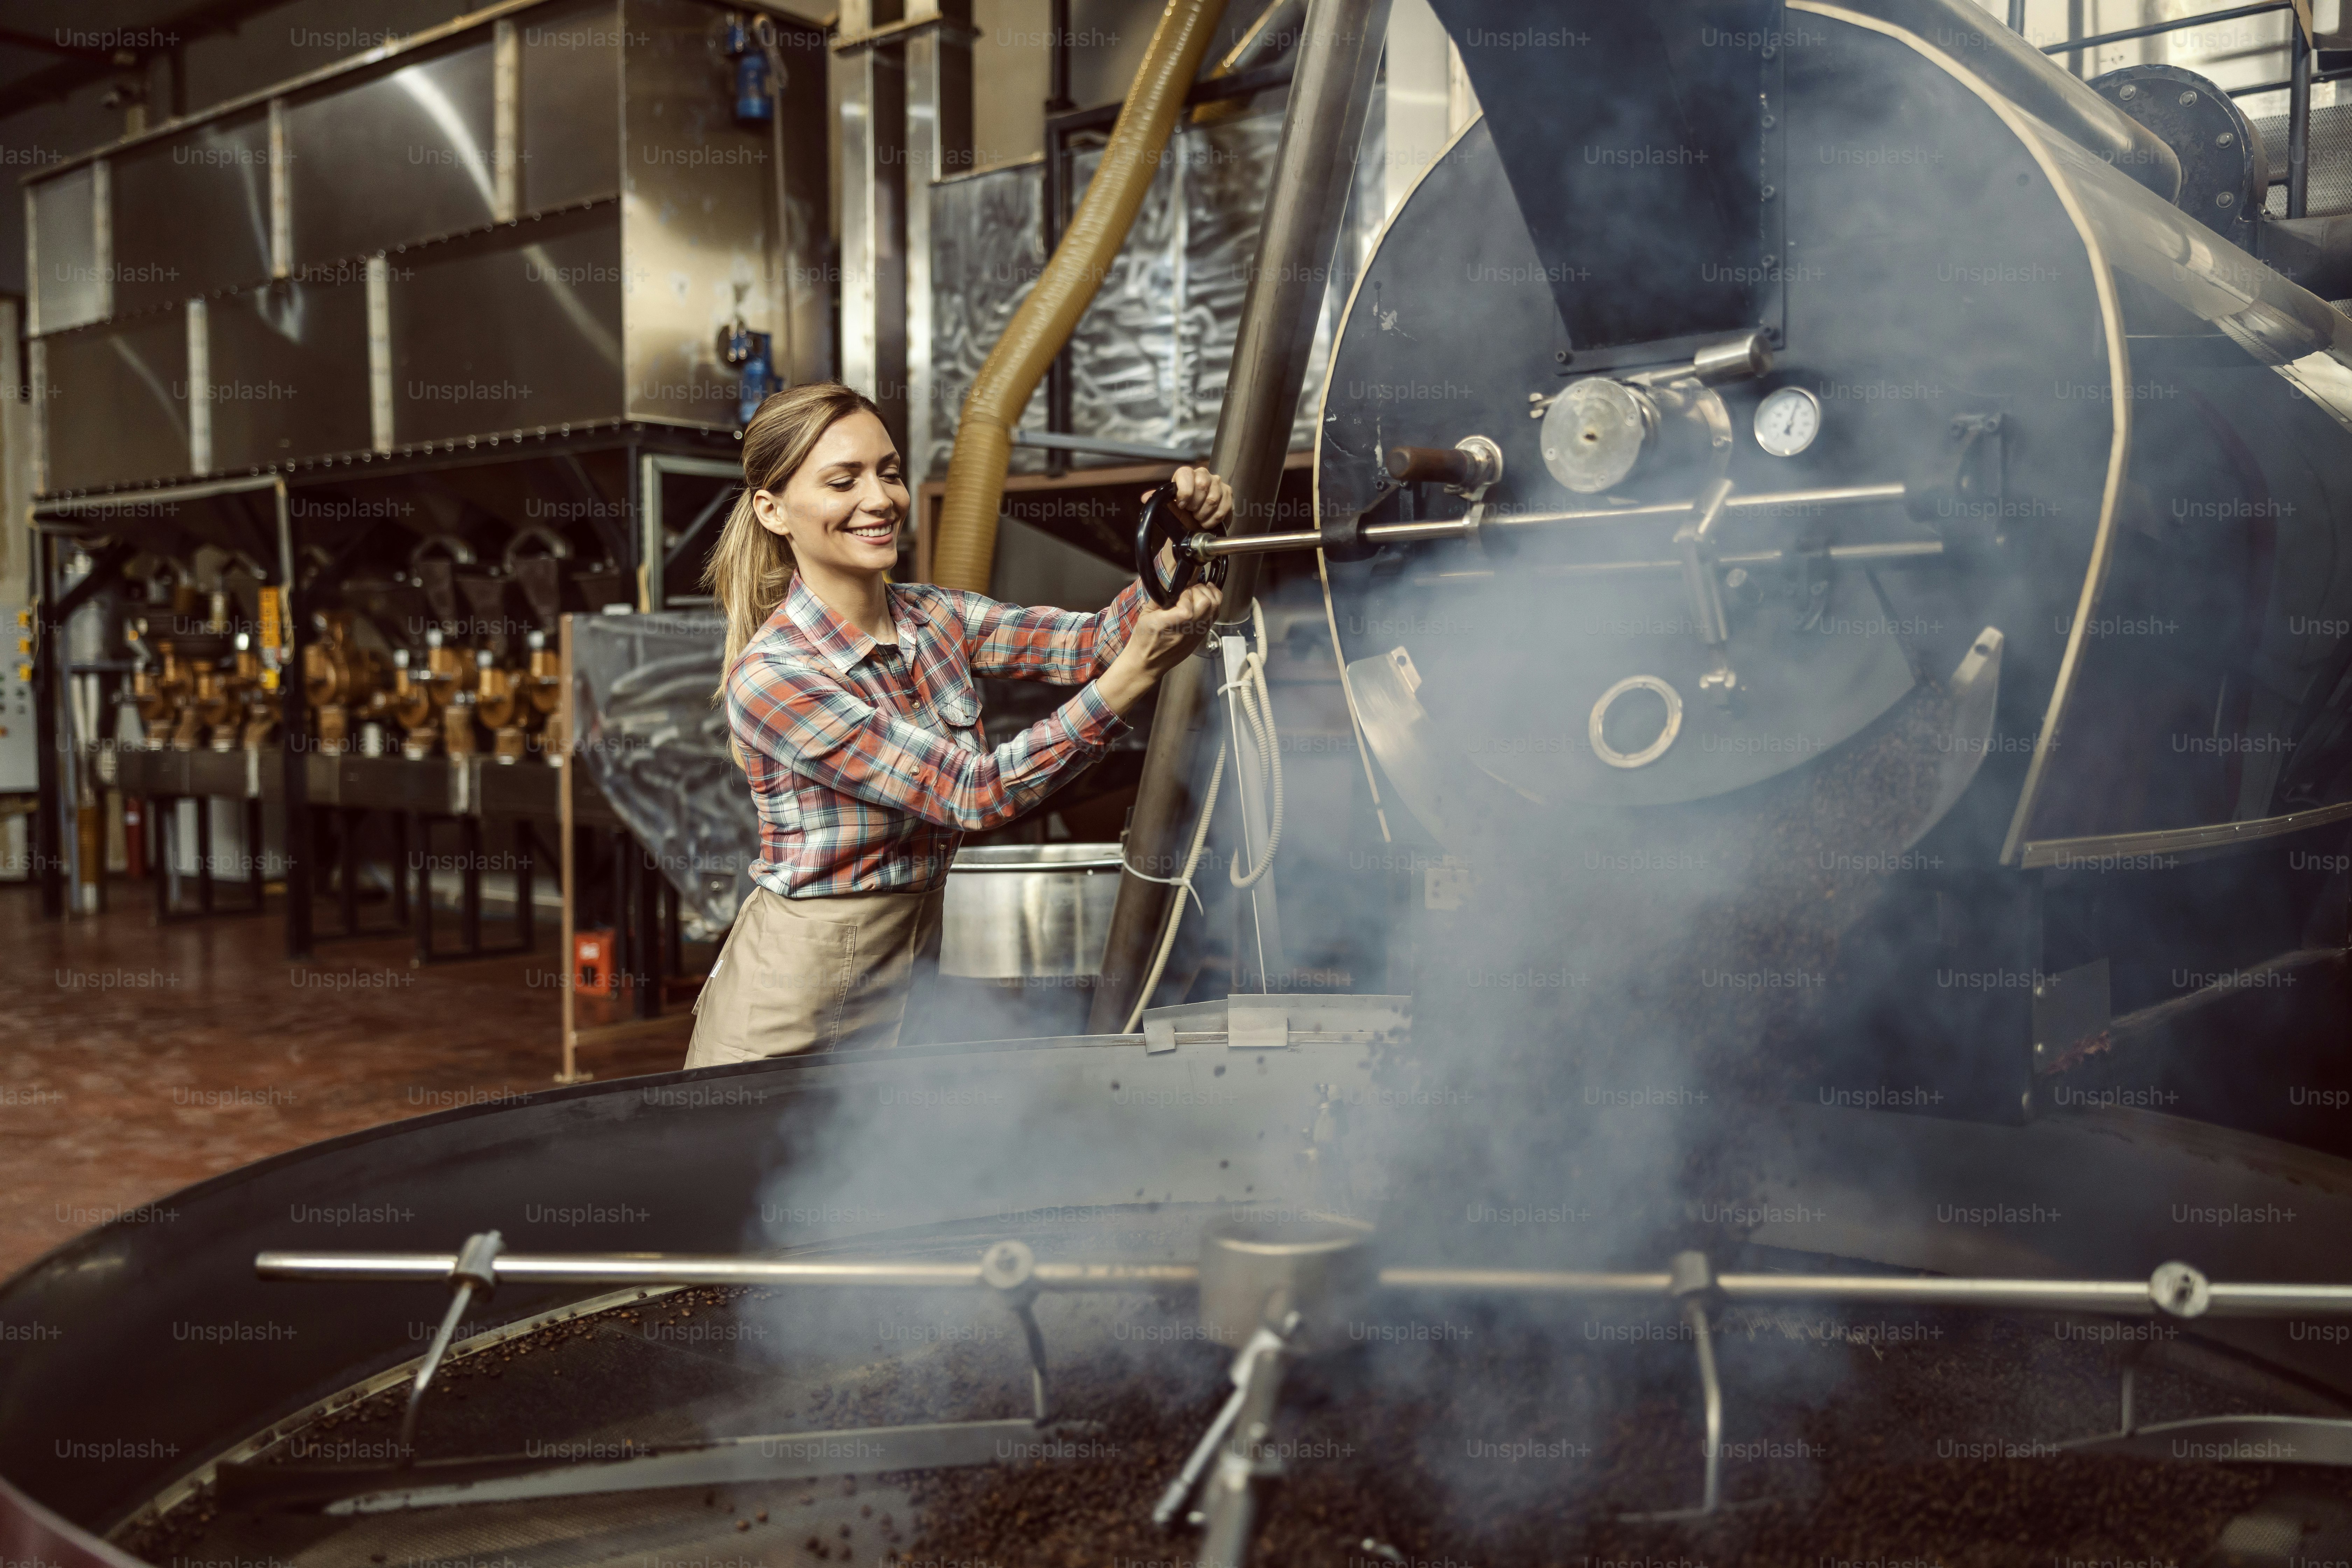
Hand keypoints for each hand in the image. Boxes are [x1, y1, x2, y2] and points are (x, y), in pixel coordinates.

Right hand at [1097, 581, 1219, 716]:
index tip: (1179, 591)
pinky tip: (1205, 599)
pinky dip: (1213, 604)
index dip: (1186, 594)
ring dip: (1209, 595)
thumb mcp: (1146, 614)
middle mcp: (1186, 630)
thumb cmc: (1145, 640)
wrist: (1148, 663)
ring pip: (1215, 608)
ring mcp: (1196, 634)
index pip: (1187, 608)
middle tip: (1191, 588)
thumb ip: (1159, 596)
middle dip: (1199, 590)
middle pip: (1206, 604)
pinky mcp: (1201, 636)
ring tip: (1199, 590)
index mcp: (1168, 625)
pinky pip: (1214, 617)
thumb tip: (1171, 581)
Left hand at [1141, 466, 1234, 535]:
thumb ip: (1159, 501)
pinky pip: (1223, 507)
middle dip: (1195, 505)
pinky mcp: (1228, 493)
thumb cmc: (1183, 515)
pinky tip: (1208, 521)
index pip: (1185, 473)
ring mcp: (1217, 483)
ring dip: (1204, 514)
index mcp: (1185, 475)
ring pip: (1213, 498)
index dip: (1184, 491)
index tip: (1182, 505)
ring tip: (1199, 518)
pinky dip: (1214, 518)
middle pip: (1202, 485)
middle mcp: (1202, 474)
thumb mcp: (1170, 509)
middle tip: (1191, 512)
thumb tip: (1145, 497)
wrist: (1198, 526)